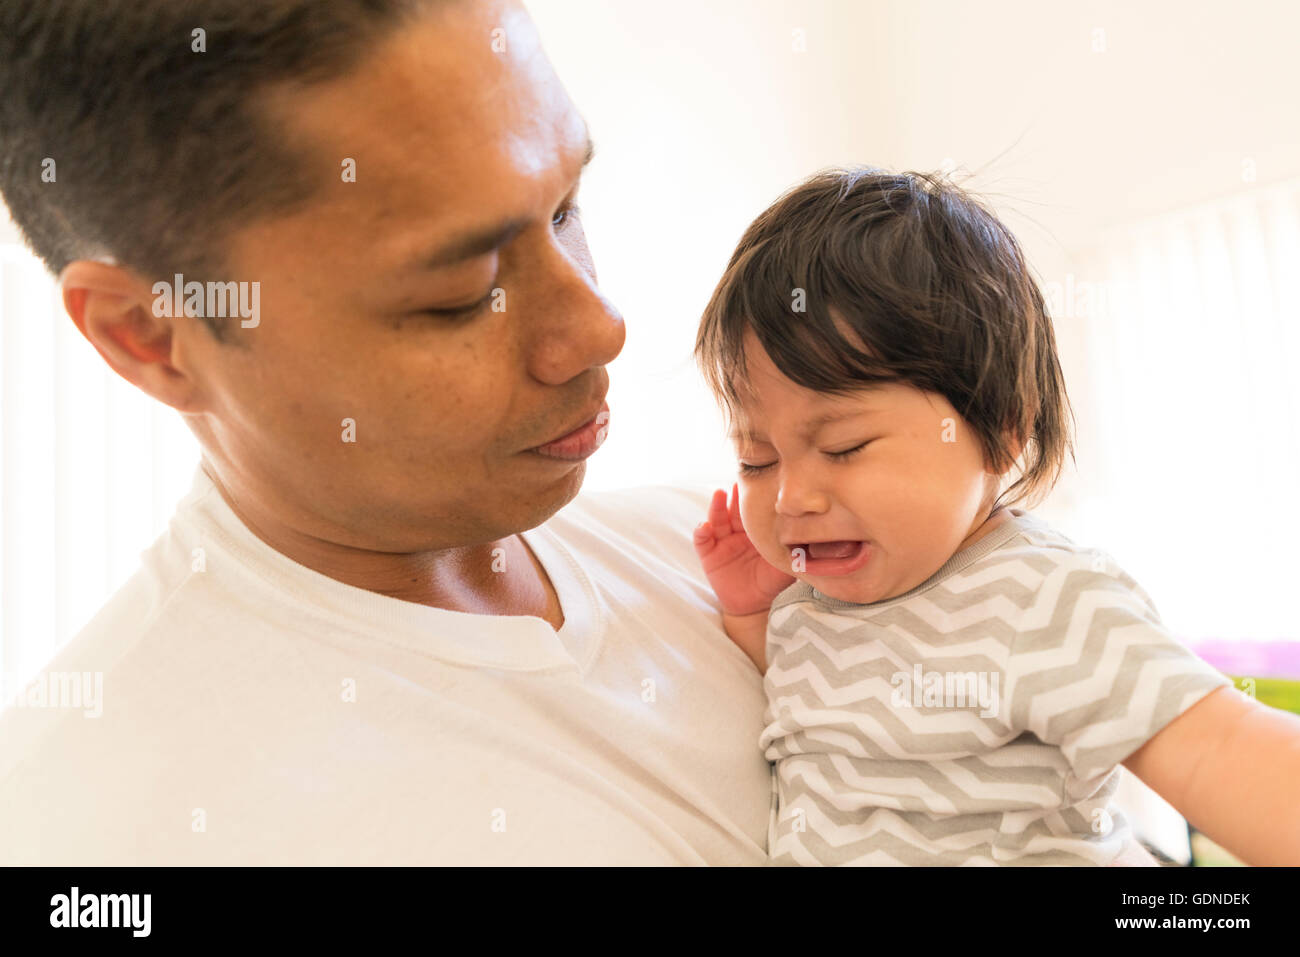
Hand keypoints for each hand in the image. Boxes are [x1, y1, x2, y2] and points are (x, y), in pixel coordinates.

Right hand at [693, 483, 795, 616]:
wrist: (753, 605)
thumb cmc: (771, 583)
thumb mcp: (786, 565)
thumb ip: (797, 552)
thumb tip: (817, 539)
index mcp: (756, 531)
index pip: (754, 511)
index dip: (755, 498)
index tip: (760, 482)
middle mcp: (738, 532)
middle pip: (734, 509)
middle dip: (735, 496)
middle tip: (740, 482)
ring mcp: (722, 541)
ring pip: (717, 519)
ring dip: (716, 506)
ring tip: (719, 494)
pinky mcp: (709, 554)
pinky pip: (702, 541)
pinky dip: (701, 532)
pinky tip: (704, 527)